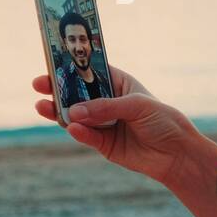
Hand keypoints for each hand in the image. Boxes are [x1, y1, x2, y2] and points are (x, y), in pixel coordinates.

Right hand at [31, 65, 216, 188]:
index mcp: (118, 83)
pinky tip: (70, 126)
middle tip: (39, 85)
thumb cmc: (163, 120)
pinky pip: (86, 136)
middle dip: (58, 89)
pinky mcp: (104, 144)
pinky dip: (77, 131)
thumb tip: (75, 111)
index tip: (52, 62)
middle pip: (78, 93)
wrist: (177, 154)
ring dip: (59, 111)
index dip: (72, 66)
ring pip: (77, 115)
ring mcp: (104, 123)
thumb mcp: (137, 106)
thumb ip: (105, 107)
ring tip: (43, 106)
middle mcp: (108, 102)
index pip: (91, 71)